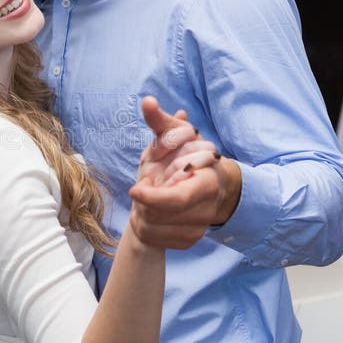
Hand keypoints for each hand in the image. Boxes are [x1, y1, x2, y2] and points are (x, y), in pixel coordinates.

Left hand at [129, 96, 240, 248]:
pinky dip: (146, 228)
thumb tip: (147, 102)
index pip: (178, 199)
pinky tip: (151, 213)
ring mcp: (200, 228)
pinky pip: (156, 241)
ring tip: (149, 198)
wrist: (203, 184)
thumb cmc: (184, 156)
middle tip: (145, 186)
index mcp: (207, 181)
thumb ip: (160, 122)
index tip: (134, 189)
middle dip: (144, 201)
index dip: (153, 197)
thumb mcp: (172, 137)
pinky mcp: (190, 241)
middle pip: (159, 215)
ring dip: (142, 215)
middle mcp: (208, 209)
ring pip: (154, 230)